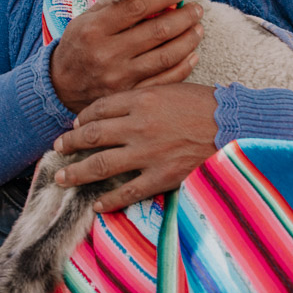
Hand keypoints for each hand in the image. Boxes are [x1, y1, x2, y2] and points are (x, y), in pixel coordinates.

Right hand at [50, 0, 203, 113]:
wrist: (60, 86)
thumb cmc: (78, 45)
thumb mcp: (85, 20)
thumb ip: (113, 6)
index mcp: (95, 29)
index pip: (136, 7)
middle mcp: (107, 53)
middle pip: (156, 31)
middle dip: (183, 17)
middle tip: (196, 9)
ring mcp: (119, 77)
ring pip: (165, 56)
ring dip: (187, 40)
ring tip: (198, 28)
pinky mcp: (128, 95)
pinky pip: (164, 81)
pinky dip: (183, 67)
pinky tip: (193, 54)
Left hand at [52, 84, 218, 211]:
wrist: (235, 126)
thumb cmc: (207, 104)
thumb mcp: (171, 88)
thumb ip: (144, 97)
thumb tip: (120, 106)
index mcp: (141, 99)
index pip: (100, 108)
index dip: (83, 117)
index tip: (74, 124)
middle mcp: (138, 126)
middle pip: (93, 135)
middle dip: (70, 143)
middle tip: (57, 148)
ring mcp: (148, 153)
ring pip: (101, 165)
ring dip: (77, 172)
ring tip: (61, 178)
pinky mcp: (161, 177)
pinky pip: (127, 191)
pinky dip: (109, 200)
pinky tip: (97, 205)